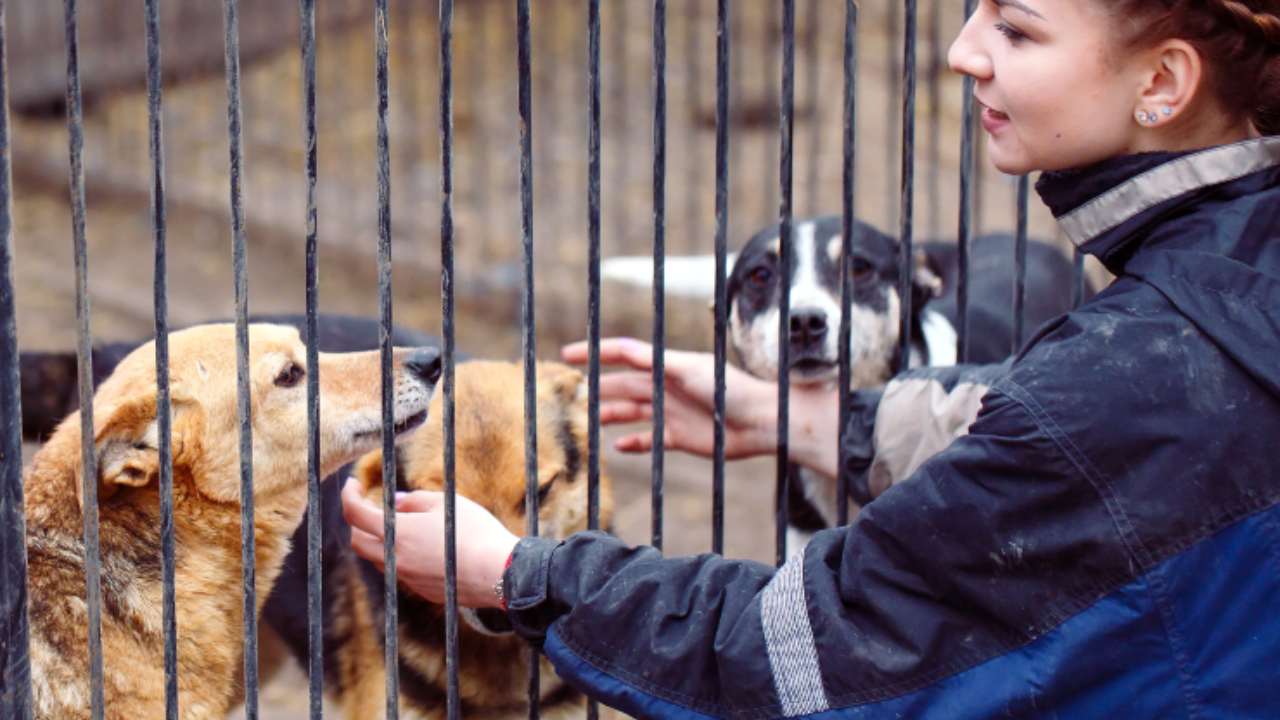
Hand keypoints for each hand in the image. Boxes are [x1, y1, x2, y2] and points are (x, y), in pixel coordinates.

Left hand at [341, 478, 518, 607]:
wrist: (499, 572)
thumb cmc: (475, 531)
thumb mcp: (445, 504)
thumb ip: (415, 500)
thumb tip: (398, 502)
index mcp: (397, 534)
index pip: (355, 514)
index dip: (349, 495)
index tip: (353, 485)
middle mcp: (395, 560)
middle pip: (357, 541)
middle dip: (359, 522)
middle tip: (374, 507)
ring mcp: (407, 579)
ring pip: (379, 558)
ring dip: (382, 541)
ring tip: (405, 526)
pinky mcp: (421, 591)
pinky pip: (402, 571)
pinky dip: (403, 556)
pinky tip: (427, 547)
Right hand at [560, 337, 778, 458]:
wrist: (761, 422)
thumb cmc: (729, 388)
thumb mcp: (689, 369)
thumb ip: (656, 361)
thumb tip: (624, 350)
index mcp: (666, 365)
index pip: (623, 354)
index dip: (595, 353)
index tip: (567, 355)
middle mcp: (666, 386)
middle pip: (623, 385)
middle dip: (598, 387)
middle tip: (571, 393)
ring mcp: (671, 412)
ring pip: (631, 412)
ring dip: (611, 414)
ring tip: (589, 420)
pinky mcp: (680, 437)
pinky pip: (649, 439)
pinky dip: (633, 442)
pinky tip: (618, 445)